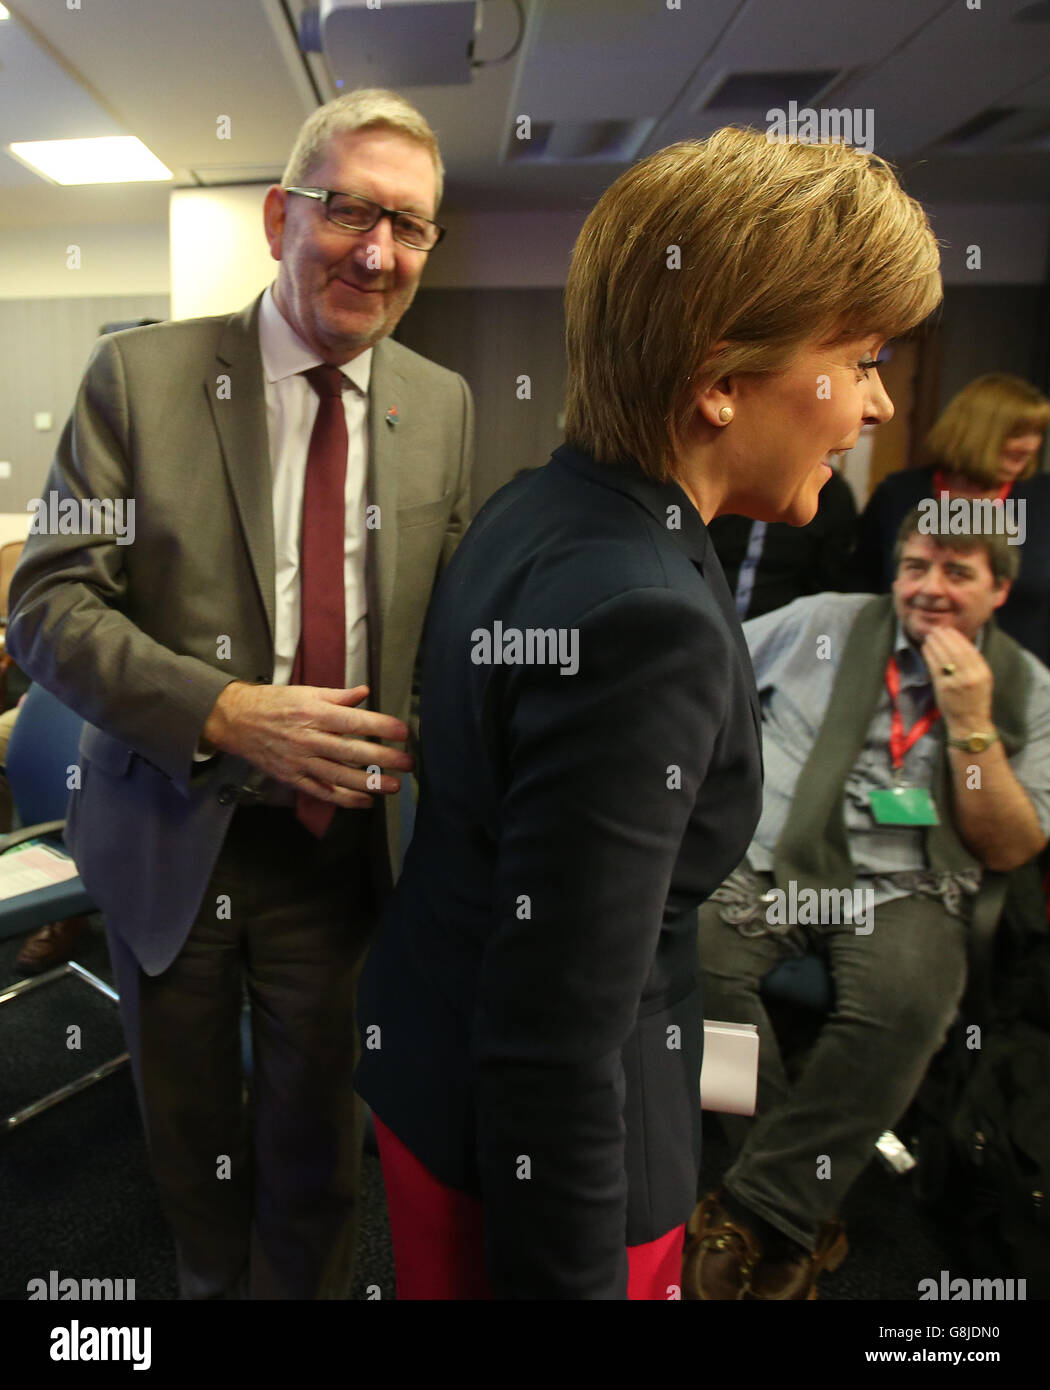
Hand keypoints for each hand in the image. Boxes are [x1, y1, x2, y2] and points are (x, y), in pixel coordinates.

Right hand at [201, 681, 412, 809]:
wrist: (235, 721)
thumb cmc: (274, 703)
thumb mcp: (305, 692)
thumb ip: (338, 696)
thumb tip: (365, 693)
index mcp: (313, 713)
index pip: (354, 721)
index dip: (381, 727)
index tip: (403, 732)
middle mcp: (308, 738)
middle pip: (351, 752)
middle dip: (383, 759)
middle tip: (408, 763)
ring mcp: (299, 761)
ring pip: (339, 776)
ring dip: (369, 784)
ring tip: (392, 787)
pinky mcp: (292, 778)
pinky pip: (321, 791)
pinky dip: (344, 799)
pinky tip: (364, 802)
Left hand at [921, 628, 993, 735]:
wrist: (969, 724)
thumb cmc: (974, 702)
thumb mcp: (982, 681)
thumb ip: (974, 665)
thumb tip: (960, 645)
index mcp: (983, 673)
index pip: (970, 649)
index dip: (958, 638)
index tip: (949, 630)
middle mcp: (972, 676)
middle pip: (956, 650)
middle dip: (945, 637)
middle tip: (937, 629)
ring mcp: (957, 682)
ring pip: (945, 656)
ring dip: (935, 643)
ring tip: (930, 636)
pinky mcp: (943, 688)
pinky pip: (935, 666)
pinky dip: (929, 655)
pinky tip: (926, 648)